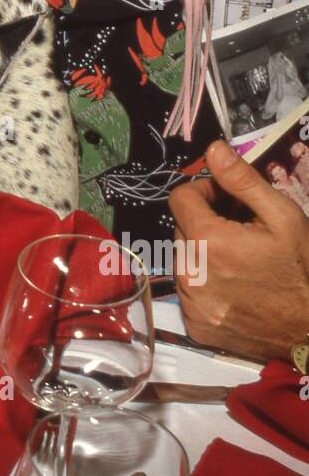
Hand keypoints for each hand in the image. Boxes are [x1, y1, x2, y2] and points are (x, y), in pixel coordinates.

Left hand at [169, 139, 308, 362]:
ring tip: (240, 262)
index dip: (204, 192)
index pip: (180, 198)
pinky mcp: (195, 326)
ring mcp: (191, 304)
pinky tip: (234, 288)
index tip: (226, 200)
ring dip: (203, 253)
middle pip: (182, 228)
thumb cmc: (303, 271)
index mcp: (209, 241)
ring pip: (183, 259)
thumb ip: (243, 181)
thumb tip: (213, 149)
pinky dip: (205, 285)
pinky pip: (188, 292)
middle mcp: (190, 272)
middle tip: (240, 232)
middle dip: (205, 222)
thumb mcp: (283, 218)